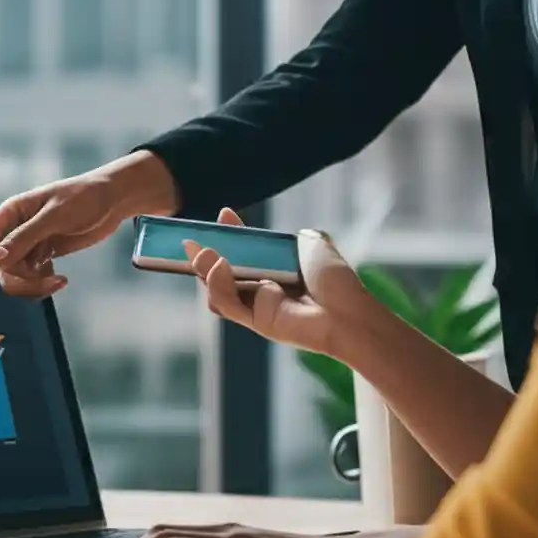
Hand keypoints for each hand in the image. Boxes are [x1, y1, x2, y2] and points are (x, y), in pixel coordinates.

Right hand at [0, 151, 178, 297]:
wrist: (113, 201)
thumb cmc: (84, 198)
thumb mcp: (53, 217)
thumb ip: (22, 239)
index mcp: (8, 213)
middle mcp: (13, 230)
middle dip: (21, 279)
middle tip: (50, 279)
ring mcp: (28, 244)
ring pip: (15, 278)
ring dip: (35, 285)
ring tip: (58, 280)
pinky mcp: (43, 256)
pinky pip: (31, 280)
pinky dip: (43, 284)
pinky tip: (60, 278)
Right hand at [184, 209, 372, 357]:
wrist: (346, 311)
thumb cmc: (334, 279)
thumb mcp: (313, 245)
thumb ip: (294, 237)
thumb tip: (284, 235)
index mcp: (276, 268)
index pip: (245, 250)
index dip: (232, 234)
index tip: (224, 216)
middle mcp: (264, 286)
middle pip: (224, 271)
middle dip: (205, 256)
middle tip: (191, 241)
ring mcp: (257, 305)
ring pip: (219, 289)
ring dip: (205, 270)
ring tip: (200, 253)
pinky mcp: (255, 321)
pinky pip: (228, 304)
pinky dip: (218, 286)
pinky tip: (219, 266)